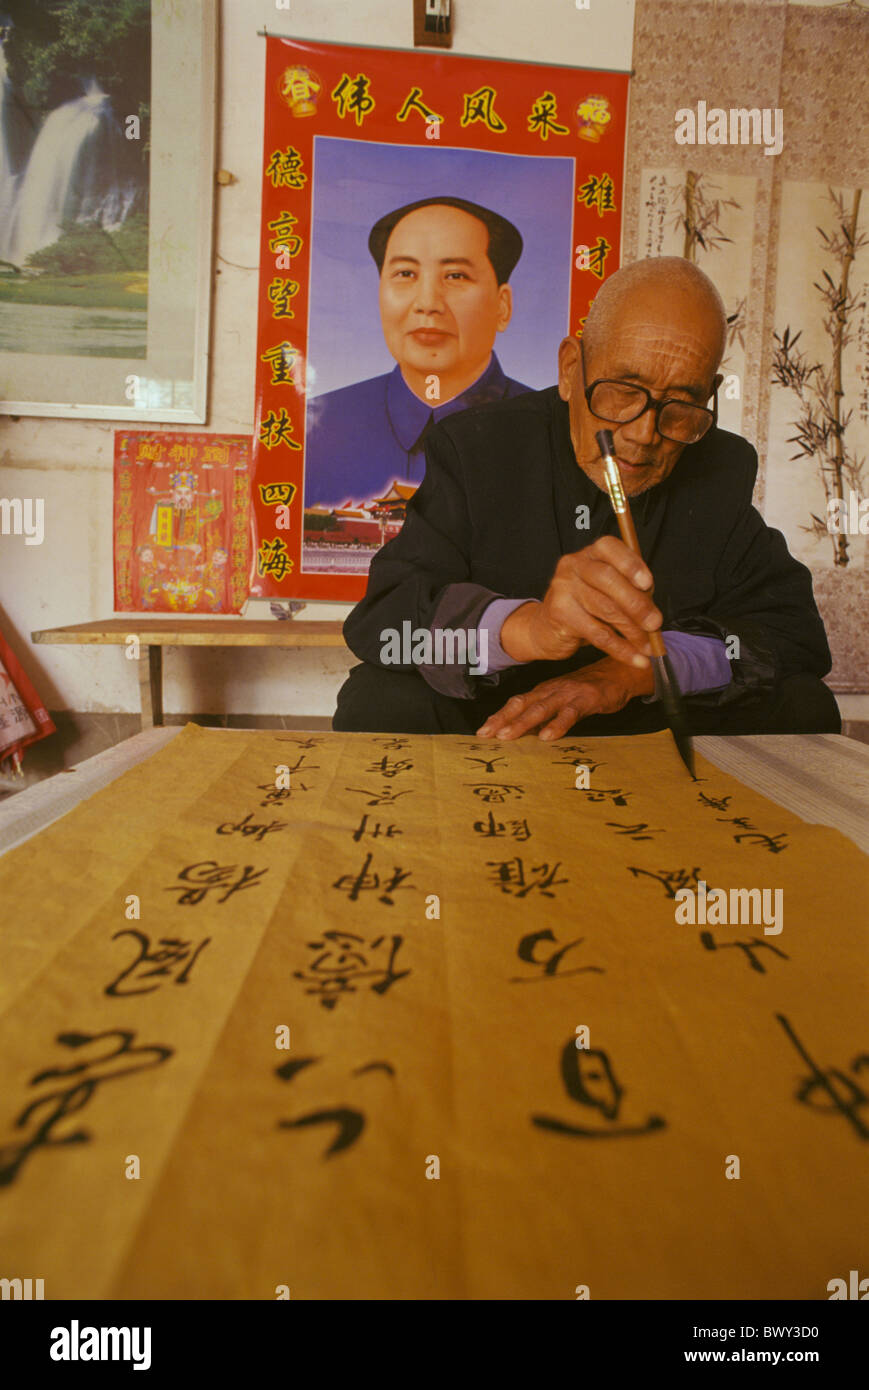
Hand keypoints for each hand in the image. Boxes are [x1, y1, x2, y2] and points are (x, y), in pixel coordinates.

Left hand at [476, 657, 654, 740]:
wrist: (620, 673)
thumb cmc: (589, 691)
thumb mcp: (564, 702)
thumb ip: (546, 715)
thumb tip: (527, 734)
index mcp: (544, 691)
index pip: (516, 703)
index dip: (499, 716)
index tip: (482, 732)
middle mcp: (551, 690)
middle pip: (522, 704)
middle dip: (502, 720)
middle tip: (485, 735)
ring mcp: (568, 694)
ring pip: (541, 709)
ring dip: (522, 722)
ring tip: (507, 736)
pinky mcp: (586, 700)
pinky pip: (570, 713)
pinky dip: (558, 725)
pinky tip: (547, 737)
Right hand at [499, 536, 661, 669]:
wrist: (544, 628)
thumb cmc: (583, 606)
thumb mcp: (605, 590)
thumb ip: (629, 591)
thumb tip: (653, 611)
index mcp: (590, 553)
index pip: (609, 548)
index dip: (630, 564)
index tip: (648, 584)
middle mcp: (574, 566)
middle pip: (609, 579)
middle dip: (637, 604)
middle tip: (655, 623)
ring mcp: (564, 589)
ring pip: (606, 609)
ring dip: (633, 631)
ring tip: (648, 646)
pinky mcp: (560, 614)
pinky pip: (598, 634)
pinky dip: (621, 649)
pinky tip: (636, 658)